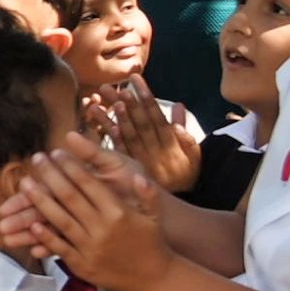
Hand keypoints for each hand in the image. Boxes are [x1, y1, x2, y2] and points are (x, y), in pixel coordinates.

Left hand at [11, 146, 172, 290]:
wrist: (152, 278)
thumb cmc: (151, 241)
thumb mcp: (154, 215)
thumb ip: (148, 194)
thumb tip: (140, 178)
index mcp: (118, 212)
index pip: (89, 184)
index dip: (71, 166)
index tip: (56, 152)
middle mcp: (103, 229)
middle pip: (70, 198)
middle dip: (50, 176)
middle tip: (36, 158)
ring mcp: (90, 248)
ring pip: (60, 221)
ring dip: (40, 201)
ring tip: (25, 183)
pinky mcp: (82, 265)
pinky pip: (60, 248)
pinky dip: (46, 237)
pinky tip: (31, 224)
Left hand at [87, 80, 201, 194]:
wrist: (174, 210)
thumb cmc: (185, 176)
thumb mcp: (192, 155)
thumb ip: (184, 132)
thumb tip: (179, 105)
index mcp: (170, 144)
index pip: (156, 116)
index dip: (145, 97)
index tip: (134, 80)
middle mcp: (154, 151)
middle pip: (138, 124)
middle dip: (125, 104)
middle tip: (111, 86)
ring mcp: (140, 162)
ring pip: (126, 137)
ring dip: (111, 119)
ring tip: (97, 102)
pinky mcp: (129, 173)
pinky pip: (118, 154)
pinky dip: (108, 138)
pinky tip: (97, 124)